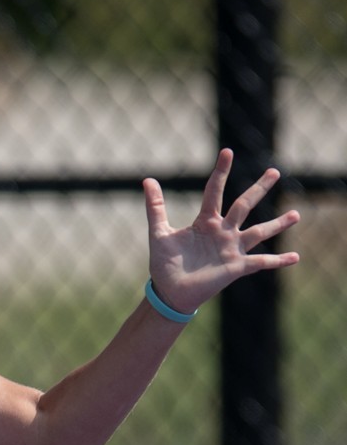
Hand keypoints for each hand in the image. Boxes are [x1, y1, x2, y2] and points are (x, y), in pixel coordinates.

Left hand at [143, 148, 300, 313]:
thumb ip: (156, 207)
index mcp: (205, 221)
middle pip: (244, 205)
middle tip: (274, 171)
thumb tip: (147, 180)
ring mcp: (231, 249)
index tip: (227, 152)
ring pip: (258, 232)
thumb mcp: (158, 233)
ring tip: (296, 214)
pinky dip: (278, 261)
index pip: (215, 191)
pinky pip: (260, 262)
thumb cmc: (164, 264)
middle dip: (259, 188)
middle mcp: (222, 232)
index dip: (220, 172)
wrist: (169, 293)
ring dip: (277, 224)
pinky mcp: (236, 268)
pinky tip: (295, 257)